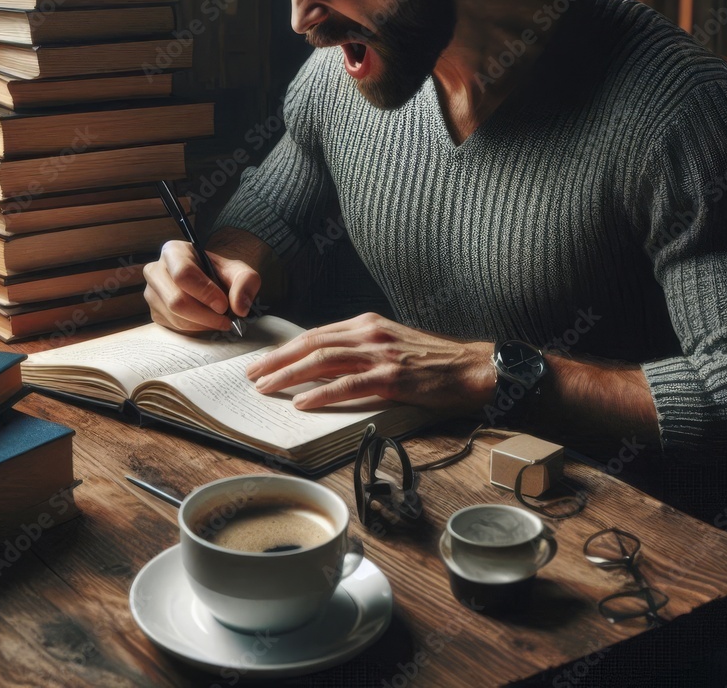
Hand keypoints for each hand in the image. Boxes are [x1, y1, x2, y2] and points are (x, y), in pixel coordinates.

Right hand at [143, 239, 260, 335]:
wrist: (211, 285)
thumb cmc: (220, 274)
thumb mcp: (239, 271)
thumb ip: (245, 282)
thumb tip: (239, 307)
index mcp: (174, 251)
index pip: (183, 273)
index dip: (205, 292)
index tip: (223, 305)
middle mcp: (155, 270)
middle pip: (176, 300)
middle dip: (205, 315)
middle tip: (225, 319)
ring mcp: (151, 293)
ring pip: (175, 317)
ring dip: (203, 324)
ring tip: (218, 319)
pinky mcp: (155, 313)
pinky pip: (174, 327)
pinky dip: (195, 329)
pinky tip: (206, 321)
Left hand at [246, 312, 496, 411]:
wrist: (472, 367)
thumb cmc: (433, 361)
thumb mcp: (392, 344)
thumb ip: (361, 350)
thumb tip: (326, 367)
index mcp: (367, 324)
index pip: (316, 335)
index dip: (286, 349)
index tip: (265, 362)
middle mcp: (369, 333)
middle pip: (311, 343)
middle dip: (277, 360)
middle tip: (253, 375)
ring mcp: (380, 354)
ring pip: (322, 361)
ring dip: (289, 375)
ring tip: (267, 388)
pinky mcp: (391, 377)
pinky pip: (348, 385)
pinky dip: (321, 393)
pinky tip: (302, 402)